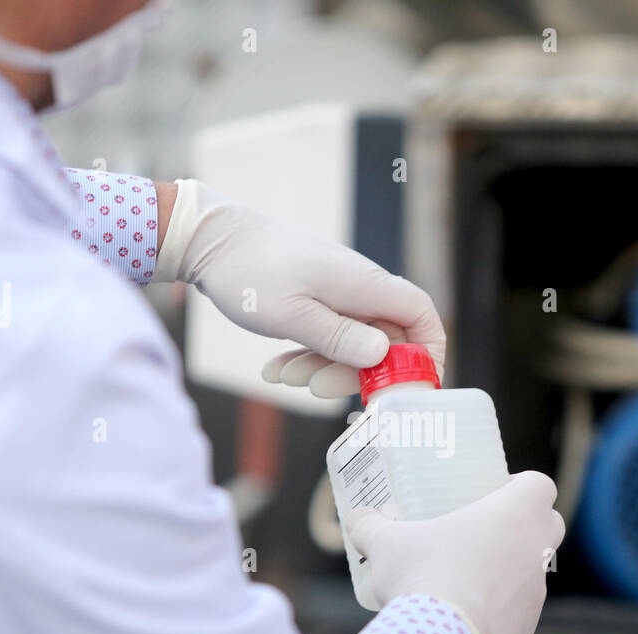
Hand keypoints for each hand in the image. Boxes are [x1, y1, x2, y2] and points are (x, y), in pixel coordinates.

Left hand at [155, 179, 445, 397]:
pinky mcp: (319, 303)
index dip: (426, 352)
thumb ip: (338, 337)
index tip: (407, 385)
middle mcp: (360, 289)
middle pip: (385, 342)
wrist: (211, 240)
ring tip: (280, 377)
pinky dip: (307, 358)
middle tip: (314, 388)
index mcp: (364, 285)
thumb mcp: (292, 314)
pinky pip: (328, 338)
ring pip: (352, 345)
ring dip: (323, 369)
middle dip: (355, 373)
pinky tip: (275, 371)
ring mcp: (340, 296)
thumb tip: (382, 355)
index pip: (421, 315)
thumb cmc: (250, 272)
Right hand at [343, 473, 565, 633]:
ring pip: (534, 570)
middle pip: (550, 524)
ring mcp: (535, 592)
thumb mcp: (385, 545)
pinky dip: (500, 608)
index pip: (541, 485)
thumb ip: (370, 526)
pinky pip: (519, 609)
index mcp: (514, 515)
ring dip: (510, 568)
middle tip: (486, 529)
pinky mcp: (527, 628)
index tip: (499, 491)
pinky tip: (466, 614)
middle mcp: (535, 550)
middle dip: (526, 524)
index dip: (523, 485)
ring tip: (468, 576)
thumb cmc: (421, 579)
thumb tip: (357, 520)